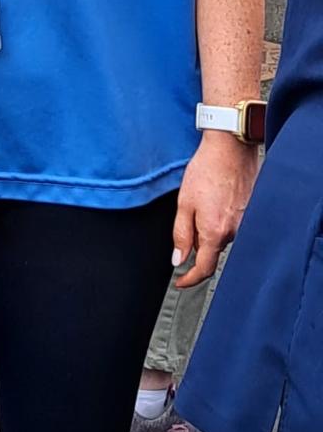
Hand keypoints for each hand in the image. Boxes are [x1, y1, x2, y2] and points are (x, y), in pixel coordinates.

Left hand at [172, 130, 257, 287]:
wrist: (230, 149)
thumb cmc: (206, 170)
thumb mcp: (184, 203)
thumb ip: (181, 234)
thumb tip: (178, 260)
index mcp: (215, 232)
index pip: (204, 268)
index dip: (190, 279)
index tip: (181, 282)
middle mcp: (234, 232)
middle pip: (213, 250)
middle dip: (198, 241)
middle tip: (189, 216)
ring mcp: (246, 223)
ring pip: (223, 236)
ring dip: (211, 227)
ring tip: (204, 200)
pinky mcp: (253, 213)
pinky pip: (234, 225)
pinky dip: (222, 218)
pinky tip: (218, 199)